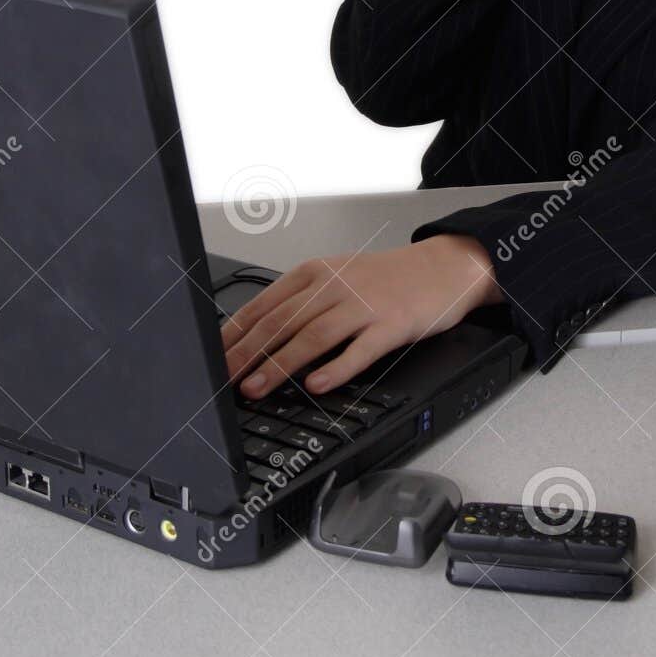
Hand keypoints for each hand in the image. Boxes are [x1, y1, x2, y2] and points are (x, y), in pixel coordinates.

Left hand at [221, 235, 502, 399]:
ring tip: (255, 388)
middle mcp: (335, 286)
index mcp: (315, 273)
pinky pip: (359, 350)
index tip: (212, 358)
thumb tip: (257, 338)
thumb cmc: (386, 279)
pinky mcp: (391, 325)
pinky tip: (316, 385)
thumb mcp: (337, 278)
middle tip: (223, 379)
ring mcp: (364, 305)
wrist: (443, 268)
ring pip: (312, 336)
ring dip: (279, 365)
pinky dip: (335, 368)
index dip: (234, 334)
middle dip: (247, 354)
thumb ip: (301, 302)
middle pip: (281, 321)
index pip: (263, 305)